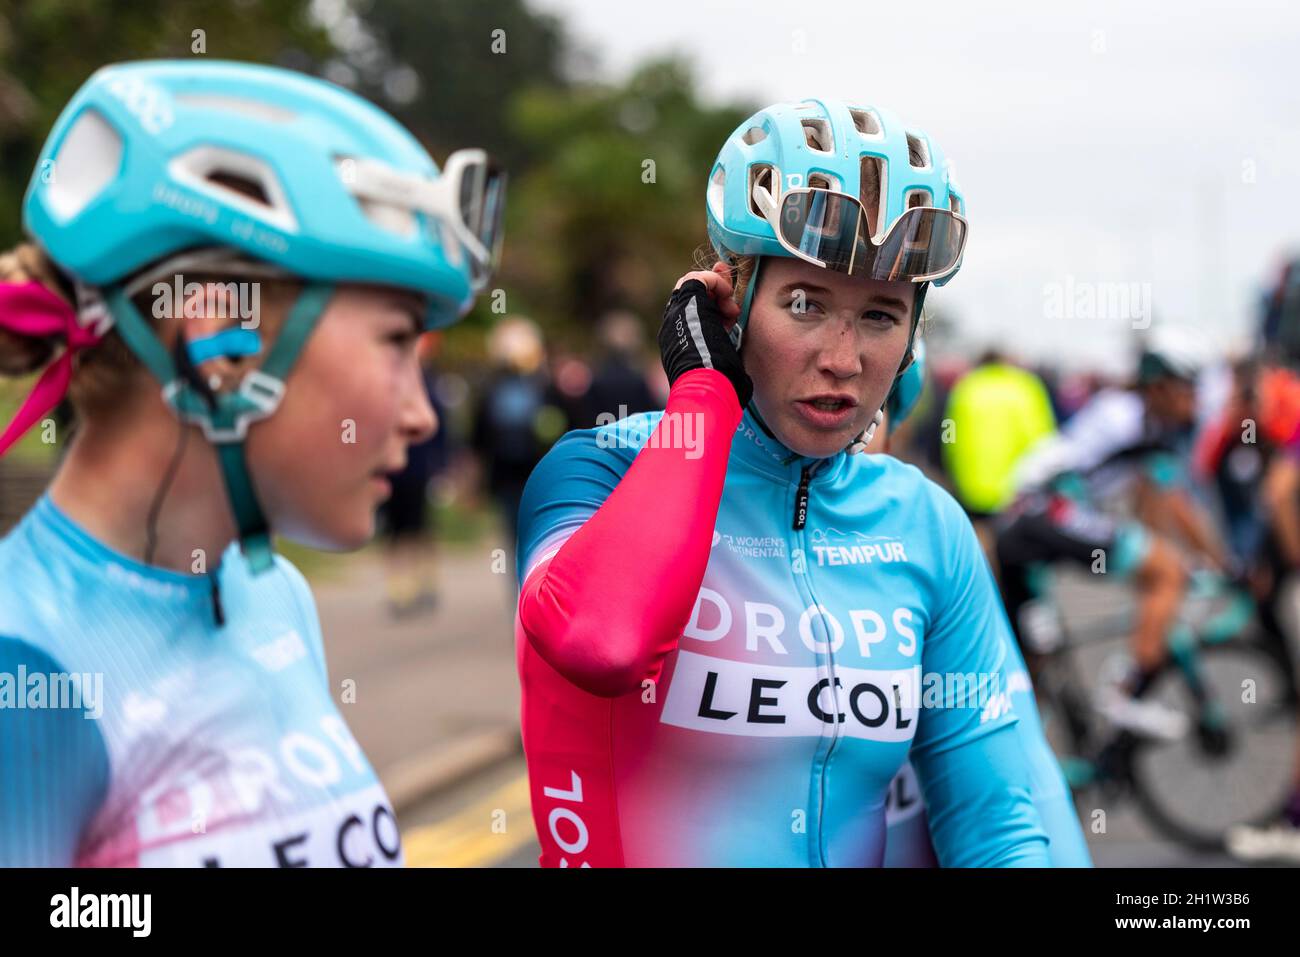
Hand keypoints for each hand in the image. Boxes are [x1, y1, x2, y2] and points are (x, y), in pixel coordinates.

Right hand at [659, 264, 751, 406]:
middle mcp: (672, 327)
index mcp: (678, 343)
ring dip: (716, 290)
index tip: (731, 312)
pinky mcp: (684, 304)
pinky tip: (728, 297)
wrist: (706, 386)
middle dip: (714, 293)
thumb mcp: (725, 375)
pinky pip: (696, 279)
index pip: (691, 314)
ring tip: (730, 310)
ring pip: (690, 285)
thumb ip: (730, 368)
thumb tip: (743, 381)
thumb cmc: (719, 388)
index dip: (712, 307)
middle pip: (689, 296)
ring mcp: (676, 314)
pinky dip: (716, 282)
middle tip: (732, 304)